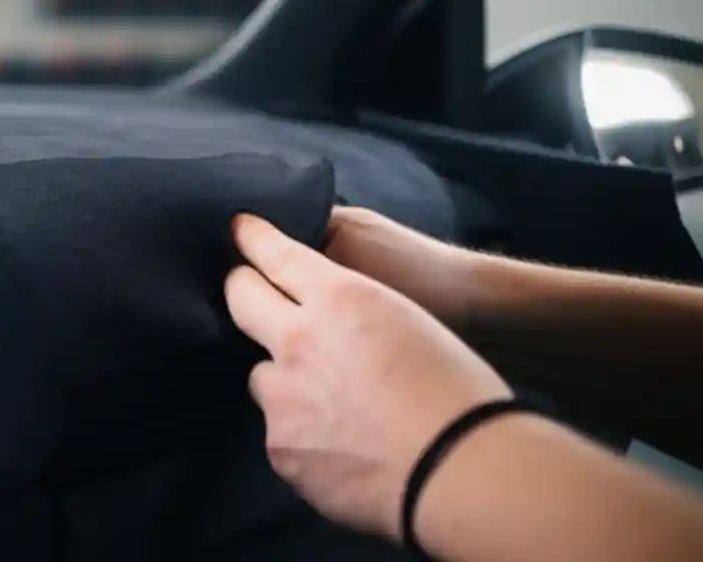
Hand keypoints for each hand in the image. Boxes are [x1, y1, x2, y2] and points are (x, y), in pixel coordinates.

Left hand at [225, 214, 509, 538]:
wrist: (462, 472)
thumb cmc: (458, 393)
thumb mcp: (410, 321)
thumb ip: (356, 311)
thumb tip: (329, 315)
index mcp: (340, 298)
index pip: (277, 254)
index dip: (254, 239)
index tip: (240, 230)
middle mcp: (299, 339)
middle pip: (241, 299)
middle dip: (241, 288)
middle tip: (247, 290)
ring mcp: (284, 396)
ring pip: (260, 375)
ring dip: (283, 379)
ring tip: (328, 400)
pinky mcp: (280, 447)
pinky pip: (278, 429)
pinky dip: (301, 432)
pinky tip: (339, 443)